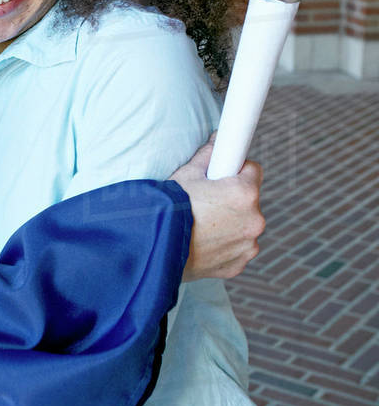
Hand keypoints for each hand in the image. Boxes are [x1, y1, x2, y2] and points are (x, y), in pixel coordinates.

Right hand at [170, 138, 264, 280]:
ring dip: (230, 224)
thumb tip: (218, 140)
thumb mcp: (187, 173)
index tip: (225, 175)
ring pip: (244, 227)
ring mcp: (247, 246)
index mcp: (244, 193)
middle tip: (204, 203)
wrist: (152, 245)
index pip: (253, 170)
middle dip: (232, 200)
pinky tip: (203, 243)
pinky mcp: (238, 265)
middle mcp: (254, 220)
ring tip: (201, 225)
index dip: (236, 171)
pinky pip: (236, 249)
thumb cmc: (168, 208)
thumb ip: (208, 155)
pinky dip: (224, 246)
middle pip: (249, 201)